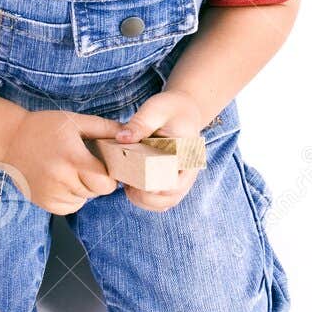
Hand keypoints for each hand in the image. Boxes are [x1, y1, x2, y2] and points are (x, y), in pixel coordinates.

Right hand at [3, 107, 121, 213]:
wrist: (9, 140)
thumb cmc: (44, 127)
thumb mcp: (75, 121)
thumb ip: (104, 128)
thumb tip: (130, 135)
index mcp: (72, 158)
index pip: (105, 182)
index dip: (110, 175)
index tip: (104, 164)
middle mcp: (61, 179)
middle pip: (96, 192)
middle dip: (98, 181)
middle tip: (86, 165)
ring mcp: (51, 193)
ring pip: (84, 200)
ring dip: (84, 189)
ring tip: (70, 170)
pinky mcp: (44, 203)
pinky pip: (70, 207)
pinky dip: (72, 197)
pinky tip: (62, 180)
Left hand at [113, 89, 205, 212]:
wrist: (184, 109)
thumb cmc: (170, 108)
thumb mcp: (155, 109)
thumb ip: (140, 123)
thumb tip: (122, 138)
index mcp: (188, 154)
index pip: (175, 183)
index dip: (154, 187)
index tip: (134, 182)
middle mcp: (189, 171)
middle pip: (170, 198)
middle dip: (145, 197)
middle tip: (127, 185)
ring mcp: (182, 178)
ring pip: (166, 203)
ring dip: (145, 201)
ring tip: (128, 187)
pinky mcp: (172, 181)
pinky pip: (161, 200)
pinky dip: (146, 200)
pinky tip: (133, 187)